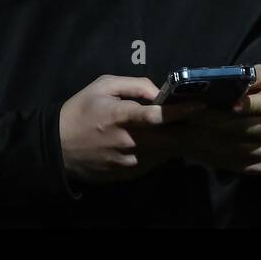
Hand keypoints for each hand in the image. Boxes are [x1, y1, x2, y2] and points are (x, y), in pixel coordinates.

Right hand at [59, 74, 207, 185]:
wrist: (57, 147)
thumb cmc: (81, 110)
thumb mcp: (102, 85)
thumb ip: (134, 85)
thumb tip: (160, 93)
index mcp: (119, 115)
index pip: (155, 115)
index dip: (179, 111)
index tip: (200, 105)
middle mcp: (126, 141)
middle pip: (168, 138)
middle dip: (187, 129)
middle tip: (202, 120)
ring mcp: (128, 161)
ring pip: (164, 152)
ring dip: (176, 141)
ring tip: (183, 128)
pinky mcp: (127, 174)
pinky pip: (154, 163)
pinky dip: (162, 152)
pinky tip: (161, 141)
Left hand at [142, 63, 260, 174]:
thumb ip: (251, 75)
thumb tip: (227, 76)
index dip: (240, 104)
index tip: (217, 103)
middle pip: (240, 127)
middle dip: (211, 122)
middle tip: (186, 116)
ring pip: (233, 147)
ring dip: (206, 140)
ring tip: (183, 132)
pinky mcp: (260, 167)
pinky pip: (232, 163)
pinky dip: (211, 155)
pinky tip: (193, 147)